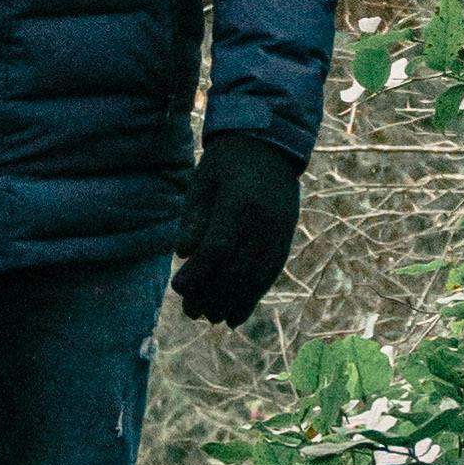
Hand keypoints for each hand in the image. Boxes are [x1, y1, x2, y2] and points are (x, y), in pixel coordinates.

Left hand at [170, 132, 300, 326]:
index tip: (178, 288)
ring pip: (255, 278)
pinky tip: (235, 317)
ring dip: (231, 303)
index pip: (218, 247)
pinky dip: (252, 299)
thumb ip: (194, 218)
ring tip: (209, 318)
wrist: (269, 147)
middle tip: (190, 311)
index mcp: (239, 203)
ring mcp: (278, 233)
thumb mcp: (202, 182)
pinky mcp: (284, 241)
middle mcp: (263, 222)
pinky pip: (269, 276)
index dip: (198, 273)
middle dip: (211, 295)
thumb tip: (184, 254)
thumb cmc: (225, 163)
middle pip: (237, 269)